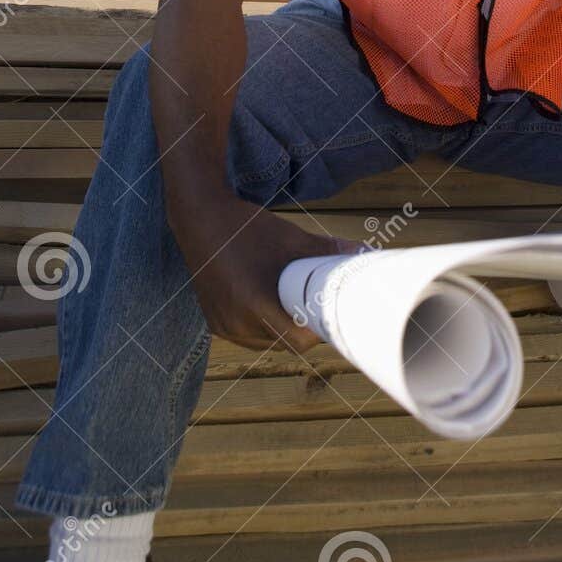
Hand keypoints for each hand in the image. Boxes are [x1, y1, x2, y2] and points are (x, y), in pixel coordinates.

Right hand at [172, 191, 360, 352]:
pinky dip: (264, 326)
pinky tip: (272, 304)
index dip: (320, 331)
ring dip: (283, 329)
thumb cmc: (246, 228)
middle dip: (304, 328)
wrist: (199, 219)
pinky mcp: (216, 324)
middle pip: (285, 342)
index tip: (331, 315)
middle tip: (320, 306)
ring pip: (267, 342)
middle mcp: (236, 323)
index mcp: (255, 305)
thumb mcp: (289, 237)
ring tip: (296, 304)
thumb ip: (325, 250)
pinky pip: (249, 336)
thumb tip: (361, 251)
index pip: (299, 340)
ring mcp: (224, 327)